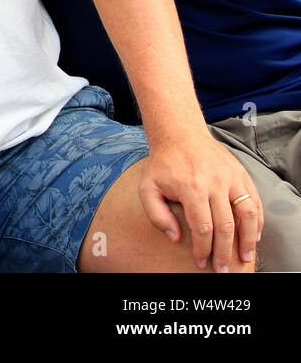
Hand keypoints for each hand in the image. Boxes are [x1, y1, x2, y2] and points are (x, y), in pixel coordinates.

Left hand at [139, 136, 261, 271]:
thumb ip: (157, 215)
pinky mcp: (241, 173)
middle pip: (226, 226)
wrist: (179, 135)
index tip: (201, 261)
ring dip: (248, 239)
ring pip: (247, 214)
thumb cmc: (162, 165)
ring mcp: (231, 177)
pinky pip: (255, 201)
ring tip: (245, 256)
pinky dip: (257, 221)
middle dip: (224, 252)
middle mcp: (215, 182)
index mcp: (191, 188)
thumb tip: (175, 237)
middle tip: (222, 269)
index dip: (203, 248)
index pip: (202, 227)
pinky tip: (254, 235)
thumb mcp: (147, 188)